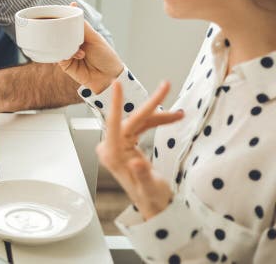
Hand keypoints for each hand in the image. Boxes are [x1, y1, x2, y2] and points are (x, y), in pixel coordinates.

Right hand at [58, 6, 122, 92]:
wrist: (109, 77)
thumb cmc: (106, 56)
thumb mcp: (95, 37)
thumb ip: (83, 26)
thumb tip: (73, 7)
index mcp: (80, 35)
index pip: (68, 24)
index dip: (62, 18)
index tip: (59, 9)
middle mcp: (72, 44)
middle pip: (60, 34)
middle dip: (58, 30)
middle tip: (59, 26)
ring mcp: (68, 54)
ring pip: (58, 45)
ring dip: (66, 44)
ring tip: (80, 49)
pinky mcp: (65, 65)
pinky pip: (59, 56)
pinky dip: (66, 54)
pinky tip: (78, 55)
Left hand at [97, 81, 183, 219]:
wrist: (154, 206)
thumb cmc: (151, 200)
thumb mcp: (150, 189)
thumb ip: (142, 176)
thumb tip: (136, 163)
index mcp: (113, 156)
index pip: (114, 124)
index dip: (116, 103)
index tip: (116, 85)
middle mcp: (111, 148)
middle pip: (132, 121)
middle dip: (152, 107)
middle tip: (166, 86)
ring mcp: (117, 145)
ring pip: (138, 122)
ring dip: (159, 117)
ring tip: (180, 115)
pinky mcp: (125, 144)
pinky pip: (140, 127)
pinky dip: (155, 122)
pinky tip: (171, 119)